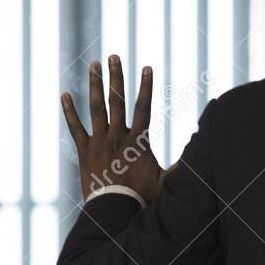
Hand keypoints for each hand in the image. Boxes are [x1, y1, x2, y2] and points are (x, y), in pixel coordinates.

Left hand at [61, 55, 166, 202]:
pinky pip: (75, 127)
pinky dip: (69, 111)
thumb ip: (179, 167)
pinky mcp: (84, 151)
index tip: (147, 67)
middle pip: (118, 100)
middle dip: (116, 77)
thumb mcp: (164, 181)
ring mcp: (100, 141)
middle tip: (113, 56)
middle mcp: (118, 135)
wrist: (115, 208)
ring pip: (97, 107)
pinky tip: (64, 94)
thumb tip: (199, 158)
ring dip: (95, 84)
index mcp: (138, 140)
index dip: (145, 86)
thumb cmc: (141, 197)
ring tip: (94, 65)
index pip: (143, 107)